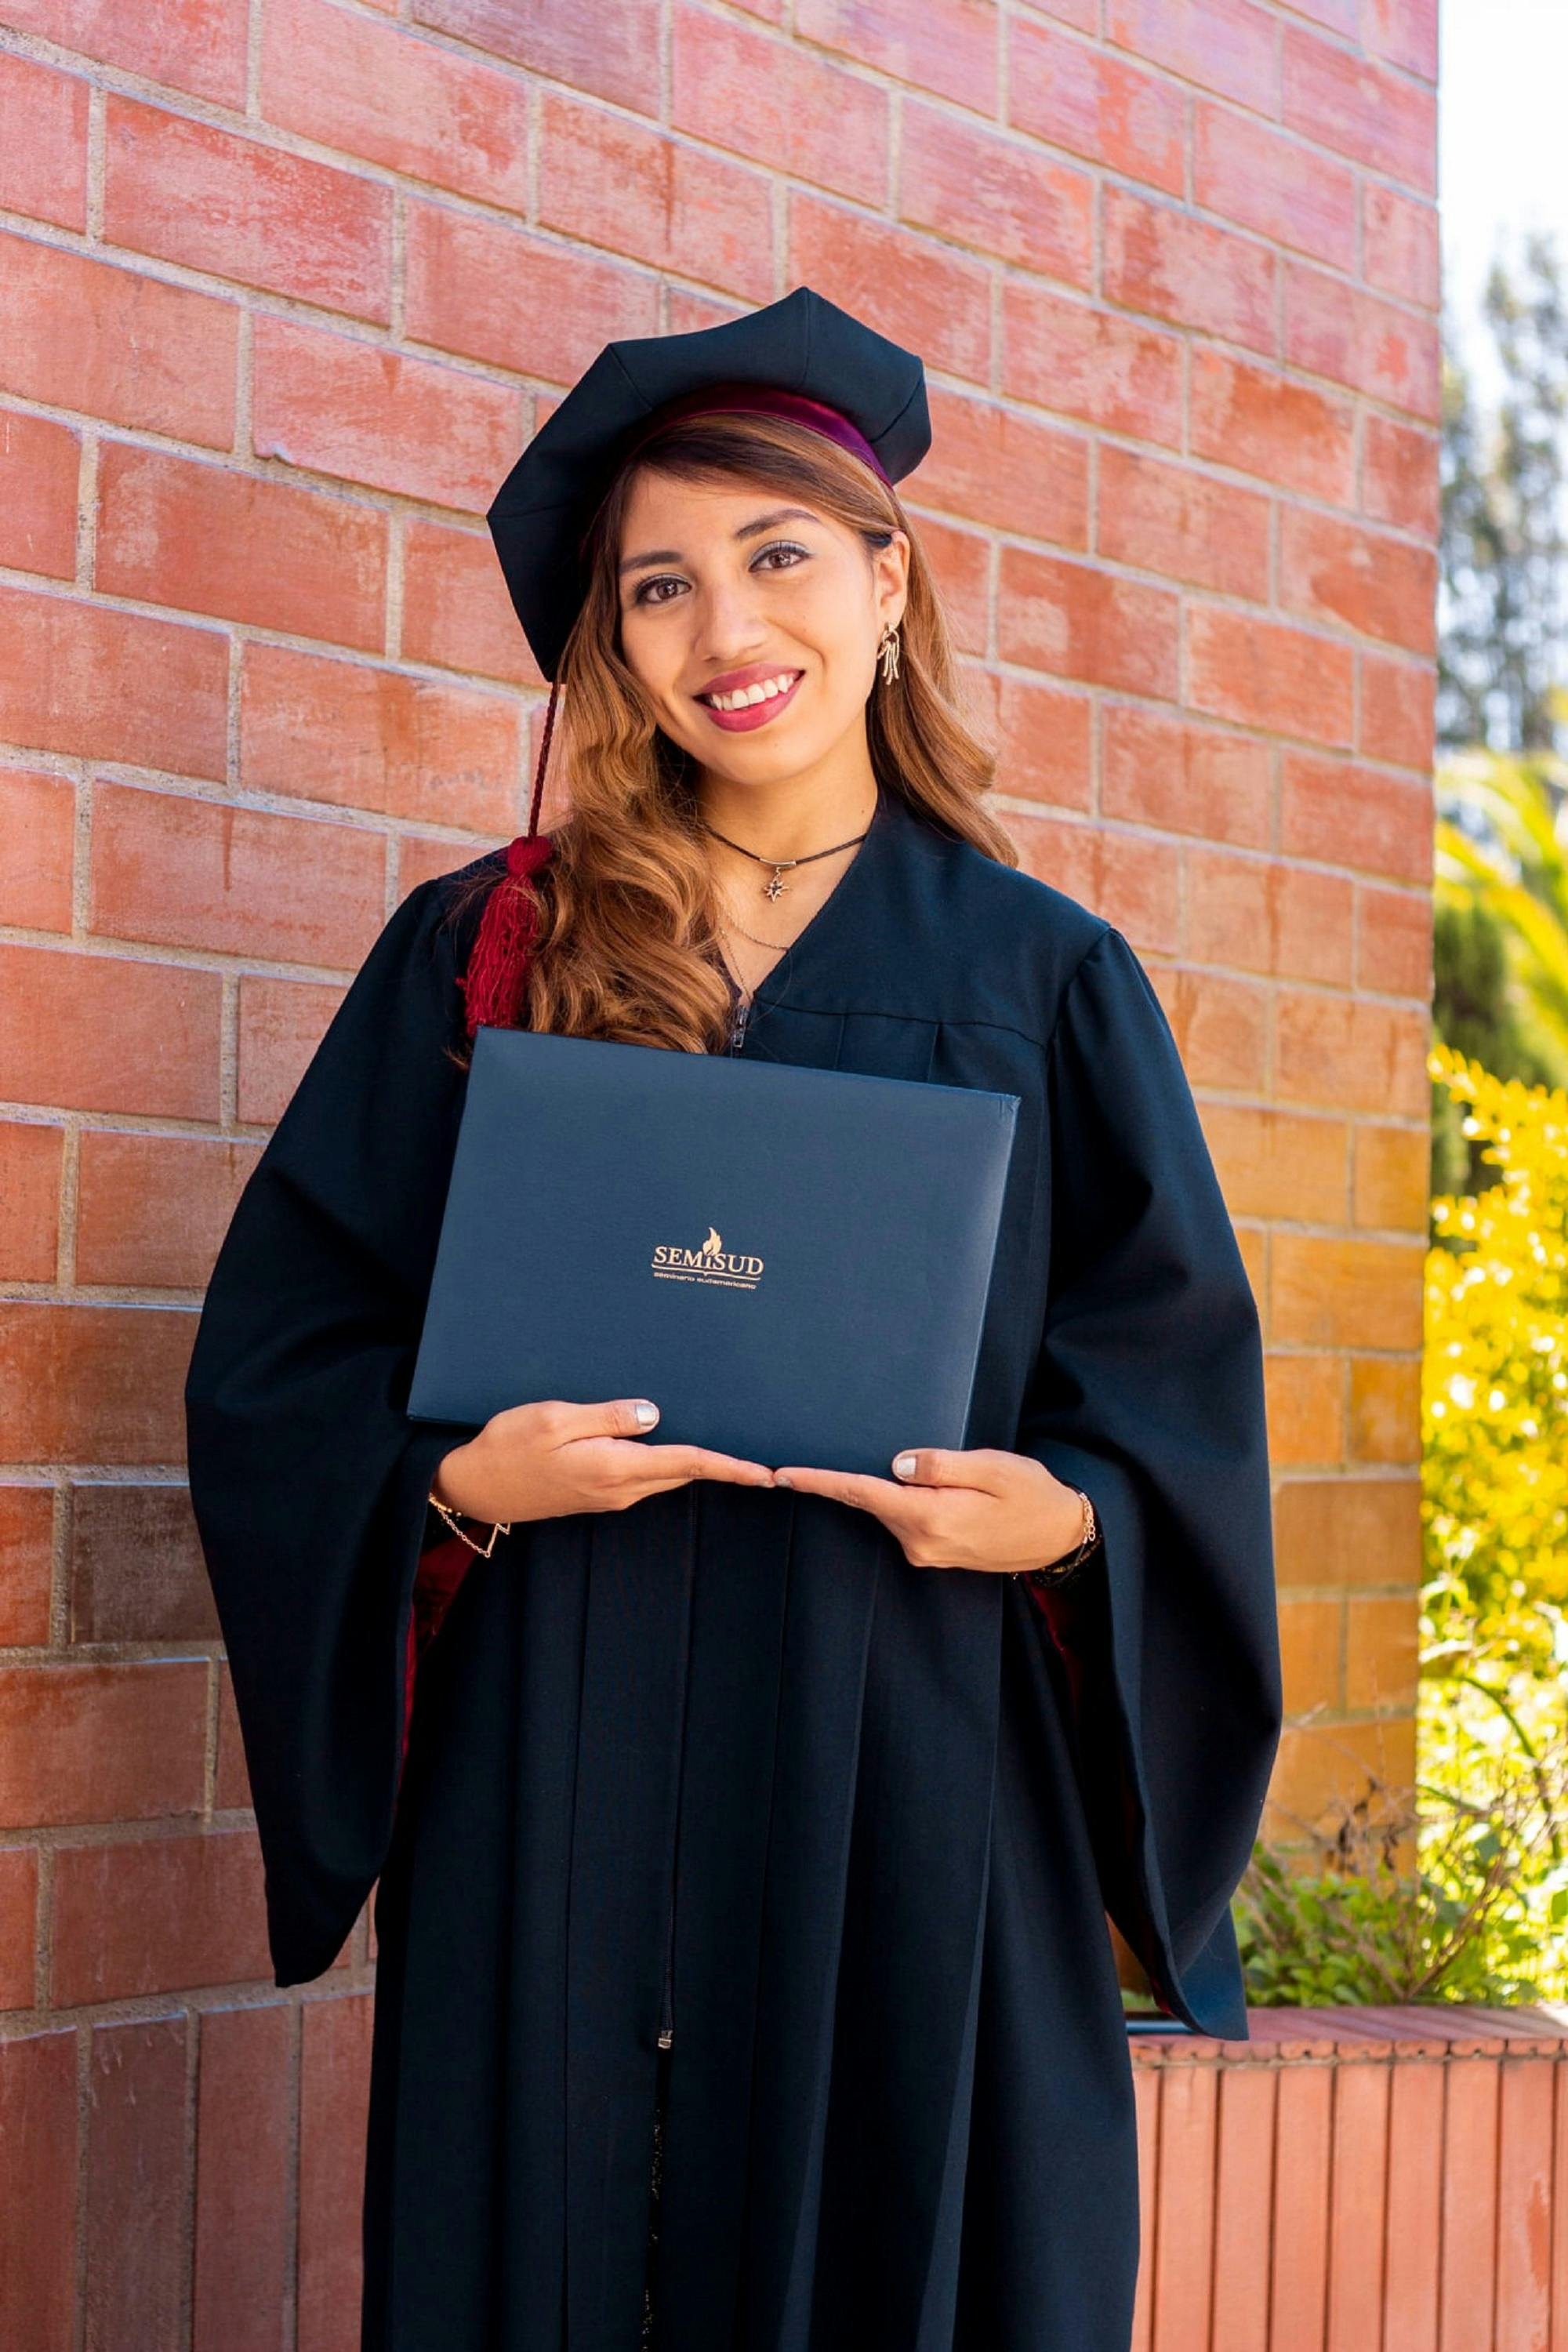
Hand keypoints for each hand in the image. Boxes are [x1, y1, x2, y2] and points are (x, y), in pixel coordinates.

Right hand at [432, 1397, 775, 1525]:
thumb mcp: (553, 1419)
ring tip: (727, 1447)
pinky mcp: (597, 1495)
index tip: (767, 1473)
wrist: (473, 1486)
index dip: (731, 1466)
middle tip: (760, 1455)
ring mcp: (608, 1496)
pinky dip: (666, 1464)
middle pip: (683, 1473)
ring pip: (665, 1477)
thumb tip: (653, 1414)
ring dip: (695, 1464)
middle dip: (722, 1465)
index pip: (687, 1464)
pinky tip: (670, 1444)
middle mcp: (619, 1489)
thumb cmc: (507, 1446)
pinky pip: (644, 1477)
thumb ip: (606, 1417)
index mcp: (613, 1468)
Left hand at [770, 1446, 1084, 1574]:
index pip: (862, 1494)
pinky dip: (899, 1500)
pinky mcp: (934, 1552)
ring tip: (906, 1462)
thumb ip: (940, 1465)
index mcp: (930, 1517)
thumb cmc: (1031, 1494)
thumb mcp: (991, 1467)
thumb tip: (896, 1463)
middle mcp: (921, 1542)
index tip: (782, 1475)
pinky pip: (904, 1520)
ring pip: (888, 1510)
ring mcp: (926, 1552)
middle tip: (819, 1456)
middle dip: (845, 1479)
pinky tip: (913, 1484)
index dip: (819, 1482)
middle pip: (869, 1501)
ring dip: (882, 1488)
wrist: (1060, 1535)